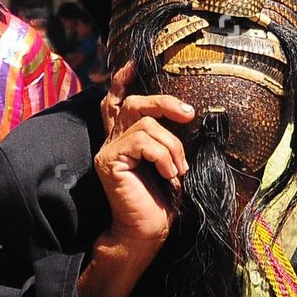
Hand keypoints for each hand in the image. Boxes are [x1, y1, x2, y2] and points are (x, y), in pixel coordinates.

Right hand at [78, 63, 194, 296]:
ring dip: (171, 144)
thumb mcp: (172, 163)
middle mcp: (112, 141)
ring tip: (179, 168)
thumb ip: (170, 139)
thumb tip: (189, 115)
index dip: (121, 81)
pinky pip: (141, 142)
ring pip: (144, 123)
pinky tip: (169, 174)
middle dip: (163, 102)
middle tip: (188, 114)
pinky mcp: (109, 162)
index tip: (133, 63)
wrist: (147, 234)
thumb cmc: (162, 202)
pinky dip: (163, 155)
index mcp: (124, 140)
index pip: (116, 102)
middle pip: (132, 102)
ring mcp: (108, 151)